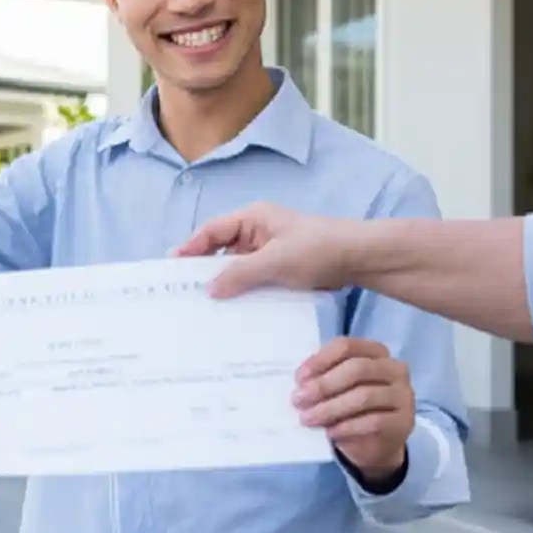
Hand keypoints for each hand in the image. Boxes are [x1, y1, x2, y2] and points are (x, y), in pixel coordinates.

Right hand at [173, 203, 362, 296]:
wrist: (360, 259)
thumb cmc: (320, 248)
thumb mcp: (276, 261)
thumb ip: (241, 273)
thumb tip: (209, 289)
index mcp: (253, 219)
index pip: (211, 231)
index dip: (190, 248)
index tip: (172, 266)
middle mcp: (256, 233)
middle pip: (220, 252)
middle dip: (203, 271)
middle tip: (182, 292)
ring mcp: (267, 253)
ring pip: (236, 270)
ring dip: (224, 286)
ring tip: (204, 307)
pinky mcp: (279, 271)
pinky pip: (253, 282)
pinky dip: (243, 294)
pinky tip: (234, 313)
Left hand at [292, 338, 412, 481]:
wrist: (376, 444)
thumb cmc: (352, 408)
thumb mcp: (337, 388)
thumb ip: (322, 378)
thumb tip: (302, 383)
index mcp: (375, 352)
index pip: (346, 346)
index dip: (320, 360)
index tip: (299, 378)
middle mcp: (395, 369)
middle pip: (356, 369)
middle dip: (323, 385)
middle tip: (299, 400)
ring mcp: (403, 395)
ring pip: (364, 396)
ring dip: (330, 408)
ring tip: (308, 419)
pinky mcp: (404, 422)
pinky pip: (374, 421)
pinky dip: (347, 426)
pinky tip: (330, 432)